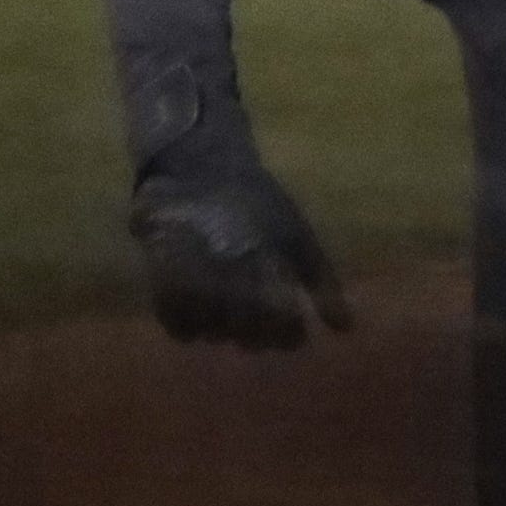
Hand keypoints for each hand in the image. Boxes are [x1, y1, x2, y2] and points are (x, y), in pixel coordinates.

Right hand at [130, 164, 353, 348]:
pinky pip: (180, 328)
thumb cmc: (258, 204)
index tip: (293, 328)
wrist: (198, 168)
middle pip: (248, 337)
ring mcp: (193, 281)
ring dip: (227, 331)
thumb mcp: (299, 236)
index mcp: (268, 266)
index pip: (284, 328)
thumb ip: (323, 284)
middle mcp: (230, 278)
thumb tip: (345, 328)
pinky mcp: (161, 282)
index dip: (290, 334)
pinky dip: (193, 327)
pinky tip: (203, 311)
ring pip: (215, 336)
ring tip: (231, 311)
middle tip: (260, 319)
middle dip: (260, 335)